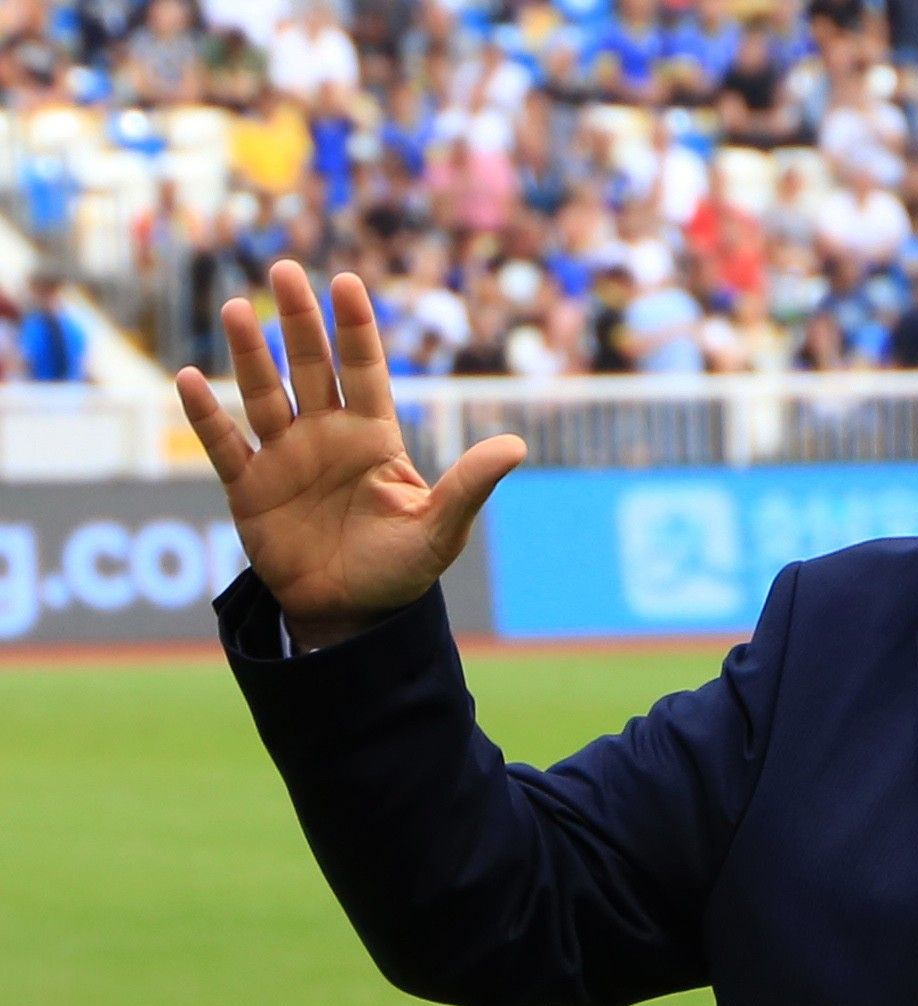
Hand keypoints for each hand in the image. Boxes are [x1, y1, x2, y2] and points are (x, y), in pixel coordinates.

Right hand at [174, 259, 526, 649]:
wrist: (352, 613)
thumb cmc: (400, 569)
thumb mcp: (441, 529)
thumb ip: (469, 486)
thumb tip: (517, 447)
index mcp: (373, 437)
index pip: (364, 370)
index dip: (355, 328)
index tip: (346, 282)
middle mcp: (325, 436)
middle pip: (309, 367)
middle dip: (299, 321)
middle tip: (284, 270)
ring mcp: (284, 458)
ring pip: (263, 394)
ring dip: (249, 354)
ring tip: (240, 310)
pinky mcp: (249, 489)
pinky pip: (223, 445)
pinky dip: (206, 415)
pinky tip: (189, 378)